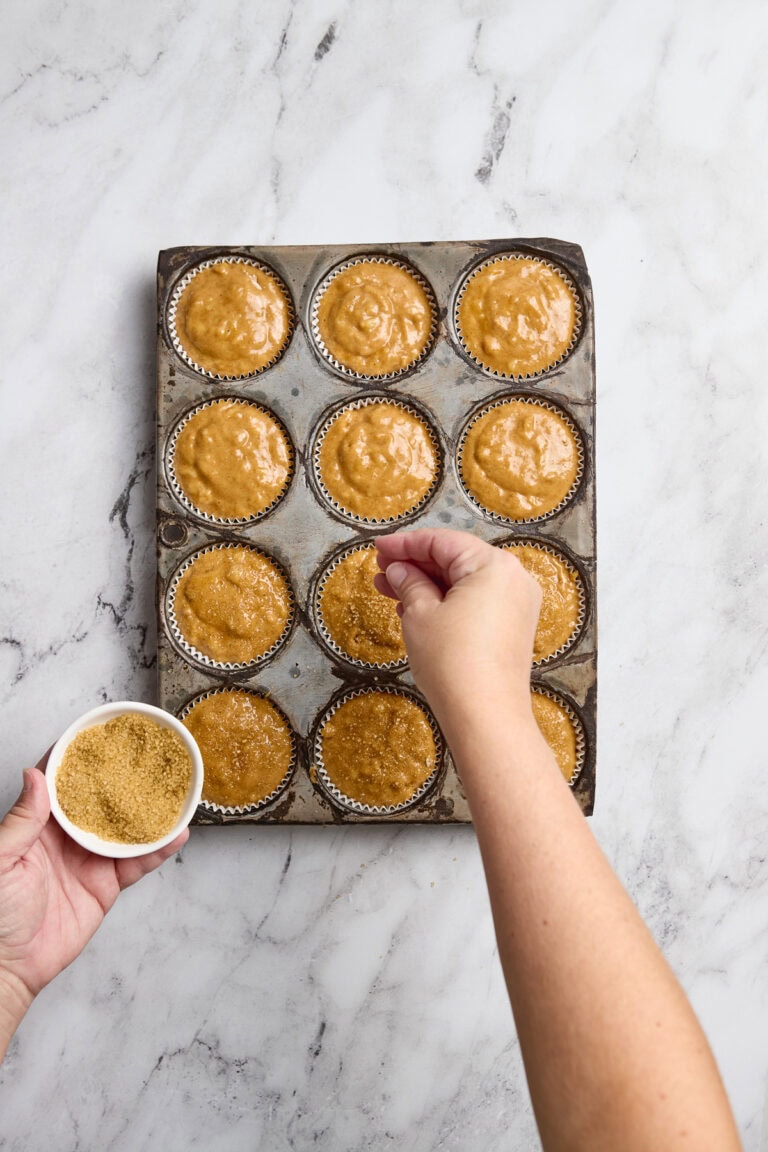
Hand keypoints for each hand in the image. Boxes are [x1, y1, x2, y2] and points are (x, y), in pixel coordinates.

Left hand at [0, 752, 187, 1055]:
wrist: (6, 969)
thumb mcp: (1, 860)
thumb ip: (23, 819)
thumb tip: (36, 775)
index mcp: (37, 825)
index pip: (61, 783)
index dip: (78, 758)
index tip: (99, 735)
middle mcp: (66, 837)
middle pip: (101, 800)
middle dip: (122, 778)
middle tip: (147, 755)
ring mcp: (88, 860)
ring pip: (125, 828)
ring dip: (149, 810)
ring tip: (174, 788)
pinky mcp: (105, 886)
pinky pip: (137, 864)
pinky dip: (159, 849)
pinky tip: (178, 833)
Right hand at [374, 527, 541, 730]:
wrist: (485, 717)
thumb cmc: (452, 661)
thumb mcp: (420, 614)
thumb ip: (409, 583)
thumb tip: (399, 570)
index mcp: (494, 565)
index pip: (443, 542)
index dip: (406, 543)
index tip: (378, 547)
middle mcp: (513, 578)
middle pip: (456, 560)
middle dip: (415, 565)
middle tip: (380, 569)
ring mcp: (517, 605)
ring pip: (464, 583)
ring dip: (427, 584)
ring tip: (388, 589)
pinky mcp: (513, 628)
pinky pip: (476, 603)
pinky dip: (446, 602)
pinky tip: (414, 608)